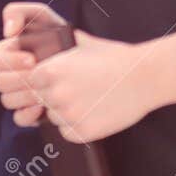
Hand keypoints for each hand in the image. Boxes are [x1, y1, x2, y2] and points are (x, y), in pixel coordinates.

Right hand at [0, 2, 67, 127]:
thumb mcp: (46, 19)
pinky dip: (28, 115)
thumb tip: (7, 32)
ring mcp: (21, 95)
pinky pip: (20, 118)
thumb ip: (20, 12)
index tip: (33, 60)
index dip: (10, 60)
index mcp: (10, 53)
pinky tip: (42, 108)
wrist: (98, 70)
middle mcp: (12, 75)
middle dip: (18, 79)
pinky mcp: (33, 113)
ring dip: (24, 96)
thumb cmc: (70, 41)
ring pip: (7, 100)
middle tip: (40, 77)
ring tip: (44, 92)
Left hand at [21, 30, 156, 143]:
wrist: (145, 77)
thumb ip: (56, 47)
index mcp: (49, 71)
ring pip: (54, 118)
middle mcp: (56, 93)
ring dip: (65, 113)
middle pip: (41, 101)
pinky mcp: (84, 132)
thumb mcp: (80, 44)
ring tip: (89, 100)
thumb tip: (40, 42)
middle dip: (54, 97)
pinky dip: (77, 127)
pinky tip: (93, 114)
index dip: (44, 82)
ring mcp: (69, 114)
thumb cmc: (114, 58)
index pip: (30, 82)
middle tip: (78, 91)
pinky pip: (67, 133)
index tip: (60, 80)